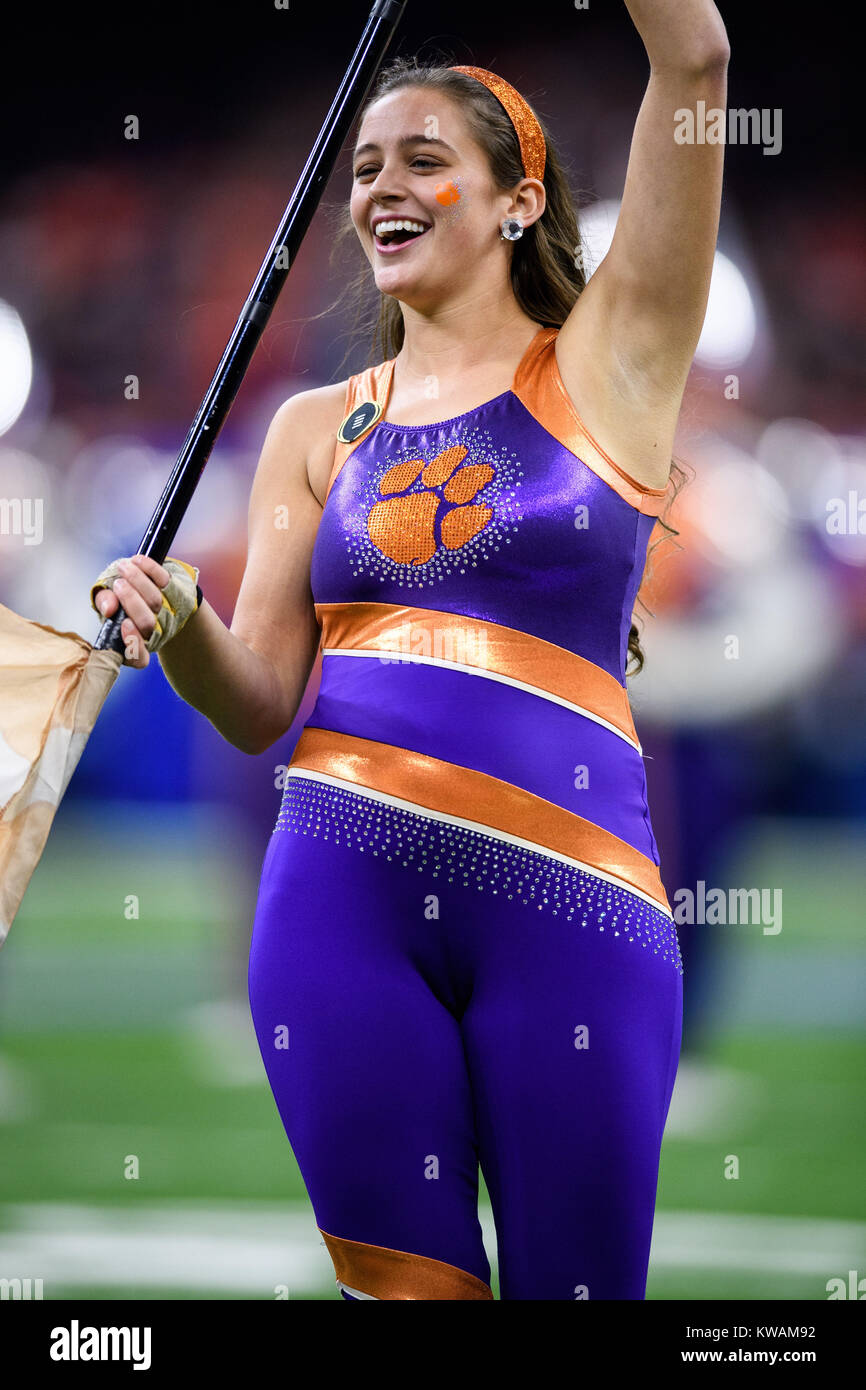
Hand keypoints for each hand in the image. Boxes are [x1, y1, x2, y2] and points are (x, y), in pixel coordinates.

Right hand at [93, 554, 171, 668]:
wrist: (151, 588)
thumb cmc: (123, 600)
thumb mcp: (107, 604)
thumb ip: (104, 604)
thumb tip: (109, 608)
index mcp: (134, 643)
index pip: (136, 656)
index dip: (132, 642)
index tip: (124, 623)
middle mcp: (152, 633)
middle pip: (146, 622)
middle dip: (130, 600)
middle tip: (118, 584)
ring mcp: (166, 614)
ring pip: (155, 600)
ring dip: (137, 581)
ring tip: (124, 568)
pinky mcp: (176, 593)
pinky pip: (164, 580)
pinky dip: (150, 568)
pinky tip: (137, 560)